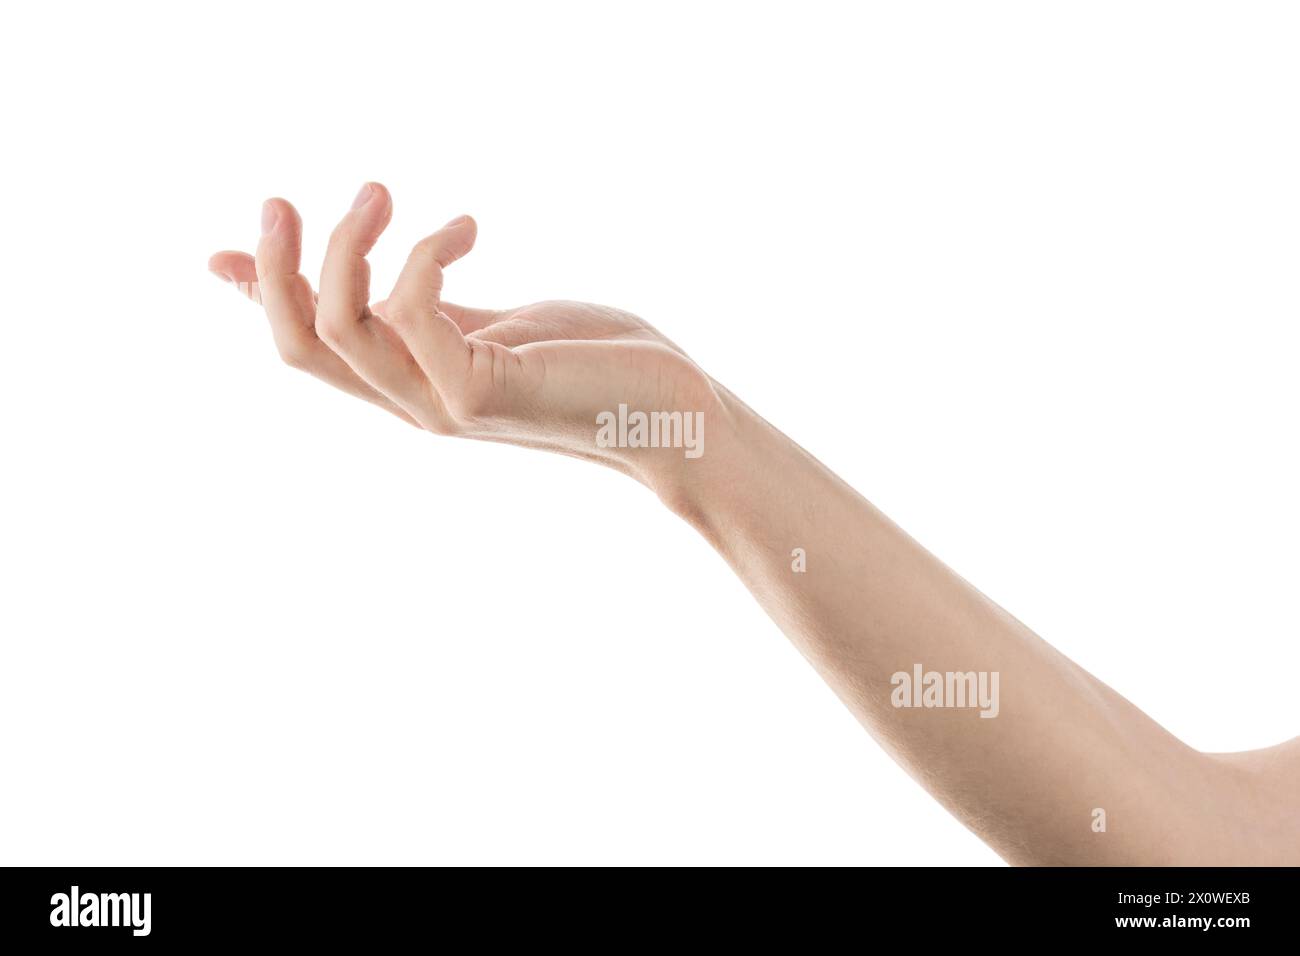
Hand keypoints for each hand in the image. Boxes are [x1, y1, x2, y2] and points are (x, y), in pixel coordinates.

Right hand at [209, 183, 720, 493]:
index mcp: (410, 381)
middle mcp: (414, 402)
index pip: (310, 348)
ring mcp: (443, 405)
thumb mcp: (488, 322)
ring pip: (339, 331)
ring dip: (346, 246)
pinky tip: (470, 227)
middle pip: (298, 348)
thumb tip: (381, 278)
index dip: (257, 296)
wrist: (671, 412)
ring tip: (382, 191)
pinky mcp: (483, 394)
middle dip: (273, 268)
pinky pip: (413, 316)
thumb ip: (426, 304)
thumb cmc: (589, 364)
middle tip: (285, 196)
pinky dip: (425, 255)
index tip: (213, 251)